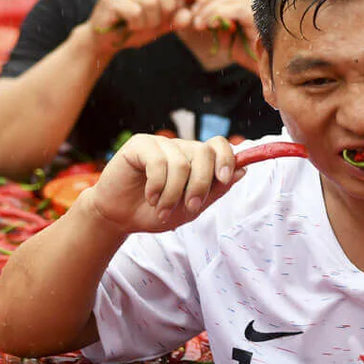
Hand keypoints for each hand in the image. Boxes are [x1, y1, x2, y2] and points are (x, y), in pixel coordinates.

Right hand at [79, 134, 243, 234]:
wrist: (120, 218)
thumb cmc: (155, 212)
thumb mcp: (191, 208)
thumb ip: (215, 190)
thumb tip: (243, 171)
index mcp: (196, 160)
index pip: (219, 146)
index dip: (226, 159)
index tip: (224, 179)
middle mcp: (180, 148)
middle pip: (204, 153)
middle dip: (201, 184)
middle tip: (190, 206)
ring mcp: (160, 144)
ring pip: (181, 163)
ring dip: (174, 193)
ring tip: (162, 209)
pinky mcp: (140, 145)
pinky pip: (158, 161)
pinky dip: (157, 185)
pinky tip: (150, 196)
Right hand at [87, 0, 186, 54]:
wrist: (105, 41)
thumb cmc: (134, 28)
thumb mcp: (162, 24)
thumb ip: (177, 18)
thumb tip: (189, 15)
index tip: (168, 13)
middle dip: (165, 11)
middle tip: (154, 22)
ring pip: (150, 2)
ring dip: (149, 22)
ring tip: (139, 25)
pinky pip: (136, 12)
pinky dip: (137, 25)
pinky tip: (128, 26)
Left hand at [174, 0, 258, 70]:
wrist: (260, 65)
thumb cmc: (243, 48)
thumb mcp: (222, 29)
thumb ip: (210, 16)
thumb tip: (193, 7)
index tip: (196, 0)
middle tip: (194, 15)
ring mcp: (259, 6)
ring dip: (208, 9)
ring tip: (199, 24)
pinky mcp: (259, 18)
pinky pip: (236, 8)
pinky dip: (218, 14)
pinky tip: (211, 25)